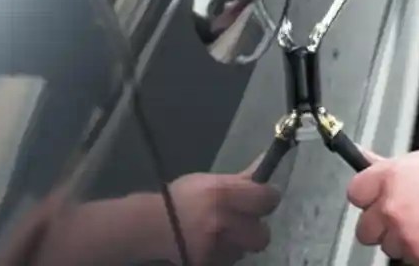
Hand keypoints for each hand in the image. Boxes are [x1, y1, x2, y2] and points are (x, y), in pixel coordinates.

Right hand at [163, 170, 281, 265]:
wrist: (150, 226)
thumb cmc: (183, 197)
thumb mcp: (211, 181)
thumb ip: (241, 179)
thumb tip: (266, 162)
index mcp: (224, 195)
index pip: (268, 199)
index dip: (267, 199)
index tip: (261, 199)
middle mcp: (222, 223)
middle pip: (263, 236)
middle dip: (256, 230)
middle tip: (242, 223)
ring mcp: (216, 248)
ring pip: (245, 250)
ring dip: (238, 242)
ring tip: (220, 233)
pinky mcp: (209, 264)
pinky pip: (230, 259)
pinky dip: (224, 252)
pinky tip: (210, 243)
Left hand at [347, 147, 418, 264]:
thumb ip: (393, 167)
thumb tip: (367, 159)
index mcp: (392, 175)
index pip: (355, 193)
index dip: (368, 198)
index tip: (376, 200)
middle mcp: (394, 205)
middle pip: (364, 228)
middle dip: (381, 225)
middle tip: (406, 216)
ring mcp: (407, 233)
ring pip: (389, 247)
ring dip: (405, 240)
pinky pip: (411, 260)